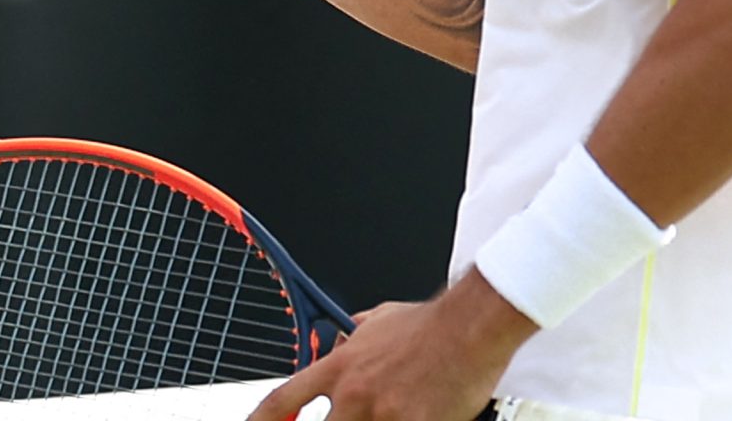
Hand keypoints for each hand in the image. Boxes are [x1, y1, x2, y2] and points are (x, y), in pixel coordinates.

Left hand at [244, 273, 536, 420]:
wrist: (468, 329)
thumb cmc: (430, 325)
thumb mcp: (379, 321)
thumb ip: (354, 340)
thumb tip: (342, 343)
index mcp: (340, 368)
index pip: (284, 398)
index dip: (263, 419)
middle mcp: (354, 394)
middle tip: (353, 416)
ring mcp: (383, 414)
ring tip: (392, 407)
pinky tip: (416, 414)